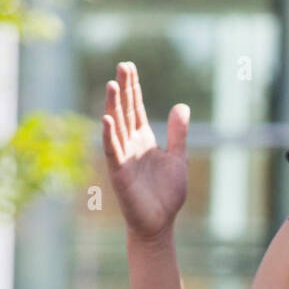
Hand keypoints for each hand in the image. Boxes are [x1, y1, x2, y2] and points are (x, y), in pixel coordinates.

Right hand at [102, 61, 188, 239]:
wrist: (159, 223)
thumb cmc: (166, 194)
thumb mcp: (178, 158)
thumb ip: (178, 133)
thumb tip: (181, 106)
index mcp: (143, 139)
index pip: (136, 108)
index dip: (133, 88)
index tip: (128, 66)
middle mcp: (130, 144)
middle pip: (124, 111)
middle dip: (123, 89)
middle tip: (121, 65)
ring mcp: (123, 157)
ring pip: (116, 126)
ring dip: (113, 106)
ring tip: (111, 85)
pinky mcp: (119, 172)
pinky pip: (112, 150)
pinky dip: (109, 135)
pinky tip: (107, 119)